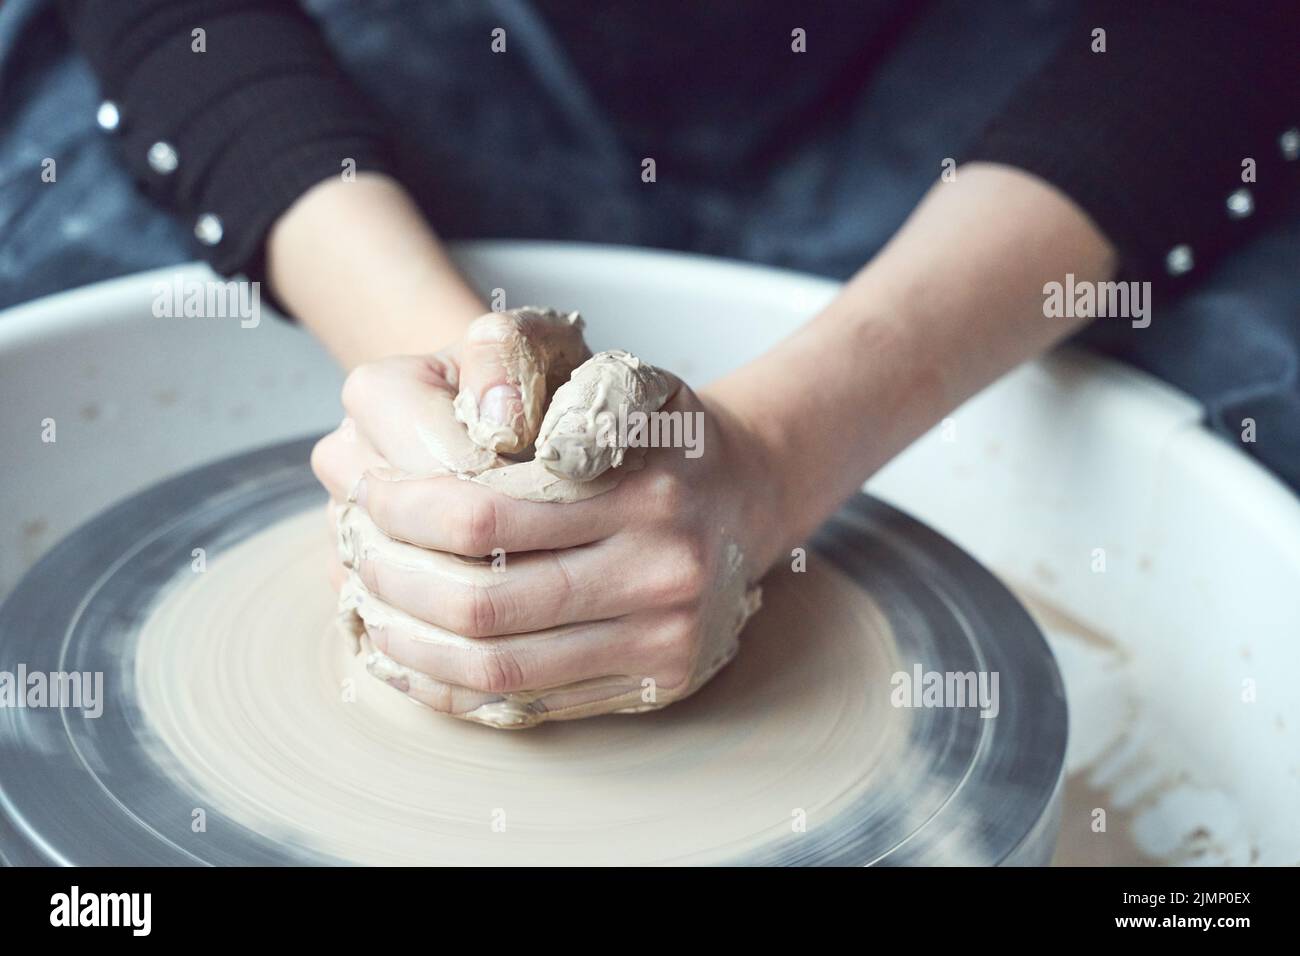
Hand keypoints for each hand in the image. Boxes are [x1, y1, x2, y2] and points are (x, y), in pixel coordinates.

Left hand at [312, 315, 781, 727]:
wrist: (748, 494)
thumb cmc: (659, 434)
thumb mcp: (616, 374)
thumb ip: (539, 371)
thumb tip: (475, 425)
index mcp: (641, 488)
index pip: (483, 514)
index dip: (403, 509)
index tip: (366, 492)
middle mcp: (661, 570)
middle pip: (484, 603)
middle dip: (394, 581)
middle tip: (354, 553)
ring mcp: (665, 638)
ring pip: (500, 668)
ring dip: (412, 643)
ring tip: (369, 605)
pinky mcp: (659, 684)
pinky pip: (533, 706)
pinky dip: (454, 687)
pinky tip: (413, 657)